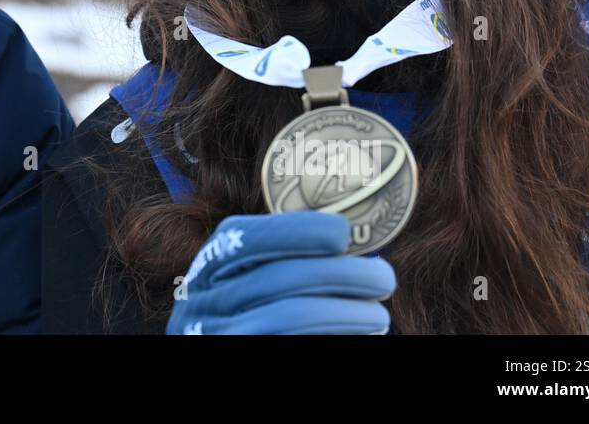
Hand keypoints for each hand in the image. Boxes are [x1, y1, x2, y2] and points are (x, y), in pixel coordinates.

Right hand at [168, 211, 395, 334]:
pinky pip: (289, 344)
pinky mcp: (236, 357)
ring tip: (379, 315)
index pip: (247, 237)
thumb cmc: (246, 318)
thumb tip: (348, 246)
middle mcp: (205, 302)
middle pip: (278, 278)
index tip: (342, 233)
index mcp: (209, 268)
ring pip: (289, 317)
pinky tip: (356, 337)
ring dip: (346, 312)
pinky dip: (331, 338)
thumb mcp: (243, 285)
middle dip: (340, 273)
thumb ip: (278, 264)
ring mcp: (216, 336)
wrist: (227, 344)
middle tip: (383, 277)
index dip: (295, 231)